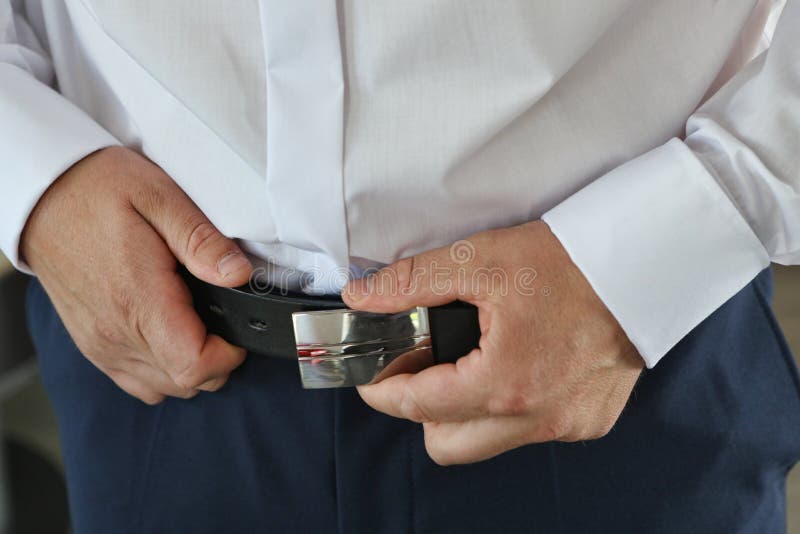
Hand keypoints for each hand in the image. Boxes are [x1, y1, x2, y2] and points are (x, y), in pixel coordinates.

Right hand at [22, 147, 251, 403]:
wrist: (43, 196)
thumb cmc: (98, 191)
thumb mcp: (158, 196)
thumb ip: (201, 240)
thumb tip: (239, 274)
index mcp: (138, 301)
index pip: (194, 366)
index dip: (229, 354)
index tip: (237, 328)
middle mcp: (116, 334)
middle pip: (185, 384)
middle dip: (218, 361)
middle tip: (223, 318)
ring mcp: (101, 344)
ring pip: (164, 388)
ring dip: (191, 367)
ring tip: (199, 323)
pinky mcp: (93, 345)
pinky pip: (137, 381)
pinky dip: (163, 370)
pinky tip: (170, 334)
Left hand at [342, 221, 643, 464]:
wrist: (644, 262)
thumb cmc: (571, 260)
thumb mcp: (481, 260)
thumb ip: (413, 282)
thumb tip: (363, 297)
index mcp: (505, 384)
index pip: (418, 407)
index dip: (382, 391)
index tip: (371, 377)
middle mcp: (538, 417)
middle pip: (447, 446)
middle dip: (423, 411)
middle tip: (423, 367)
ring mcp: (568, 424)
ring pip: (487, 443)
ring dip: (466, 412)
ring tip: (469, 362)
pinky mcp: (590, 420)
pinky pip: (529, 431)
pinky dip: (509, 408)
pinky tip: (515, 364)